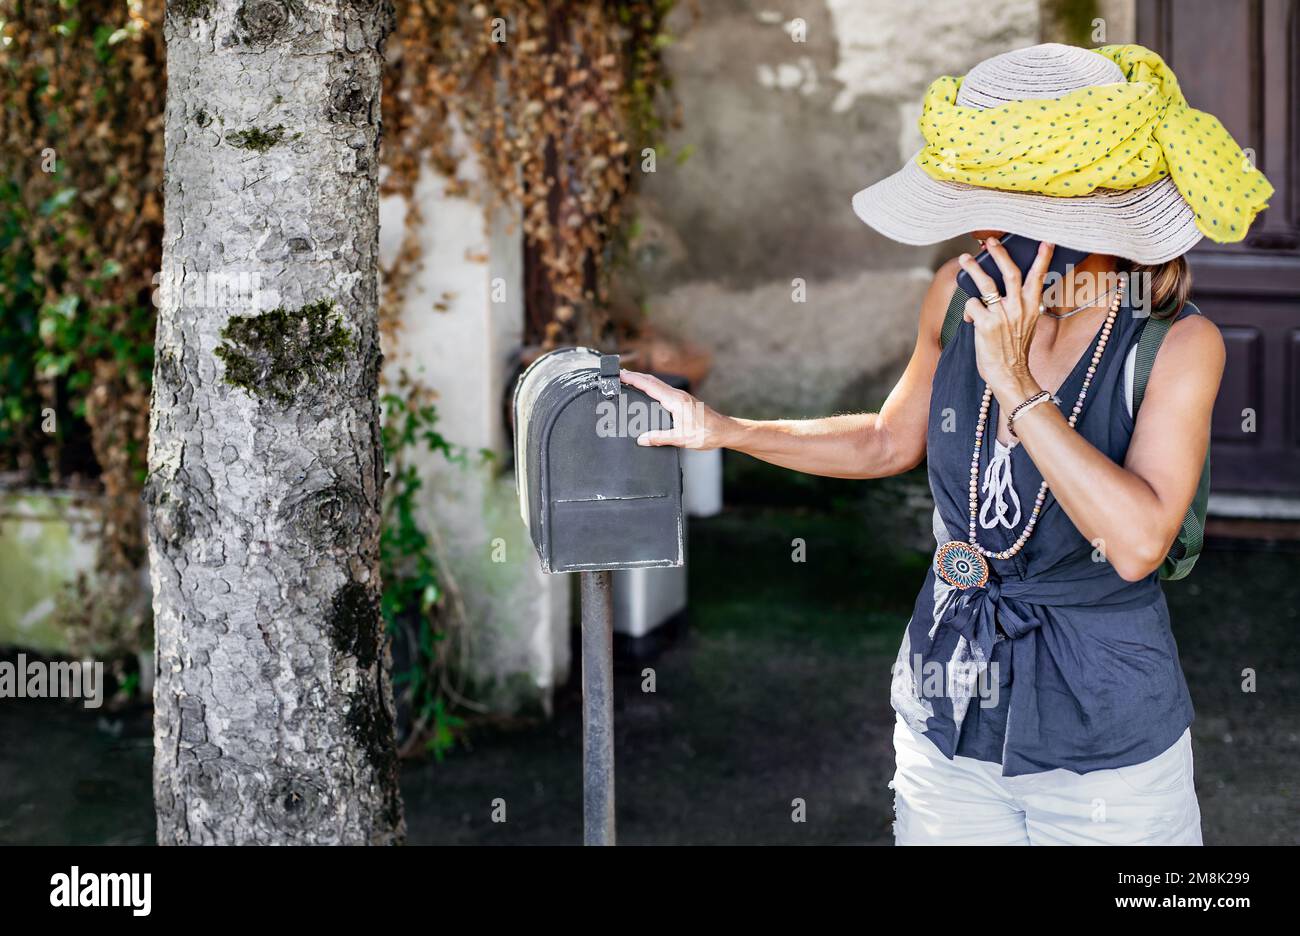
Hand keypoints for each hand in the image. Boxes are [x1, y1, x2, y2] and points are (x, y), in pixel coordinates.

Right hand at [618, 369, 732, 449]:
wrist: (724, 431)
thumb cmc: (708, 433)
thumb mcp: (681, 438)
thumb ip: (659, 438)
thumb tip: (642, 440)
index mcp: (676, 401)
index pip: (649, 386)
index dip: (633, 379)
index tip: (620, 375)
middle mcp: (678, 395)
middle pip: (652, 381)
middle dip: (635, 376)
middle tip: (619, 374)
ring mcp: (682, 396)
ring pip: (658, 384)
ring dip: (643, 380)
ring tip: (630, 380)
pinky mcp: (684, 400)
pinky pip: (664, 390)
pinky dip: (652, 387)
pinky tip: (649, 391)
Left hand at [956, 238, 1054, 402]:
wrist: (1009, 374)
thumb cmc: (1014, 349)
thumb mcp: (1026, 323)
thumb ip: (1019, 304)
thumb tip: (1000, 286)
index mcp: (1032, 306)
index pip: (1038, 276)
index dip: (1042, 257)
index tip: (1045, 240)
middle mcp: (1019, 308)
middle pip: (1010, 272)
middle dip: (1000, 254)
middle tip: (990, 242)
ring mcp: (1002, 315)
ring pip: (986, 284)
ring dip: (974, 269)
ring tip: (964, 259)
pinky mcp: (986, 324)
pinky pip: (972, 305)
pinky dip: (968, 309)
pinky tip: (969, 318)